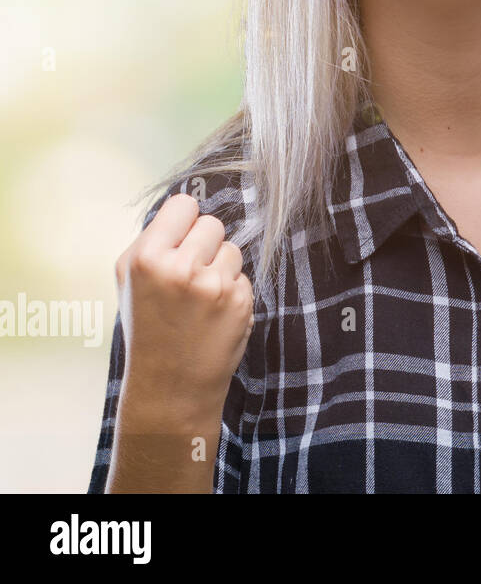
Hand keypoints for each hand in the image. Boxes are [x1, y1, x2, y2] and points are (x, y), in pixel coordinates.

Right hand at [114, 192, 253, 418]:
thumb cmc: (147, 325)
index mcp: (147, 259)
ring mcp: (214, 286)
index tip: (181, 236)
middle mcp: (181, 269)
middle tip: (190, 272)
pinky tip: (214, 313)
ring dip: (221, 267)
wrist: (170, 384)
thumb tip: (187, 208)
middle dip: (205, 244)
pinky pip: (243, 276)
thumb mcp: (129, 279)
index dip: (185, 220)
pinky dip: (233, 290)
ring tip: (200, 297)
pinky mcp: (239, 302)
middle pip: (212, 223)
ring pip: (232, 249)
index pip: (184, 204)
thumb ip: (155, 240)